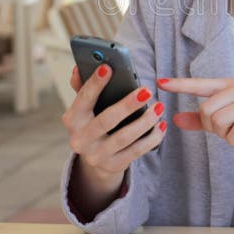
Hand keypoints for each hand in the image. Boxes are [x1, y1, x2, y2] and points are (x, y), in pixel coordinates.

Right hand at [62, 64, 165, 180]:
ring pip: (124, 137)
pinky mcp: (113, 166)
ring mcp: (96, 156)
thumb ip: (83, 87)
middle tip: (146, 90)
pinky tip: (161, 124)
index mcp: (72, 119)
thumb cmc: (94, 122)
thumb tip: (78, 68)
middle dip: (127, 104)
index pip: (83, 99)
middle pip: (106, 120)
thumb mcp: (86, 107)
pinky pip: (136, 151)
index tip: (108, 68)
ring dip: (145, 121)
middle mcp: (80, 140)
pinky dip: (152, 137)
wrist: (96, 157)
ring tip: (159, 106)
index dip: (95, 84)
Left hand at [158, 77, 233, 154]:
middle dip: (211, 127)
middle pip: (206, 109)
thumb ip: (202, 120)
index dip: (180, 85)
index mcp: (231, 86)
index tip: (160, 83)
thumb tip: (175, 119)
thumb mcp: (228, 122)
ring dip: (224, 135)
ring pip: (219, 121)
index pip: (201, 84)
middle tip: (226, 130)